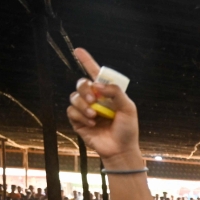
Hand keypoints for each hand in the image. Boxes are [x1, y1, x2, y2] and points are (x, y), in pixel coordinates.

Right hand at [66, 48, 142, 168]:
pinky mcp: (78, 121)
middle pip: (81, 83)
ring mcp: (85, 110)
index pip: (96, 74)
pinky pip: (71, 111)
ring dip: (83, 105)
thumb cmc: (127, 129)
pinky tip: (91, 123)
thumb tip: (98, 85)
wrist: (120, 149)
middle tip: (93, 100)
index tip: (78, 50)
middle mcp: (95, 99)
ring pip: (74, 97)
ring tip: (94, 116)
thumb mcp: (128, 109)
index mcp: (107, 94)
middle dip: (84, 89)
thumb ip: (116, 93)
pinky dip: (80, 116)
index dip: (87, 61)